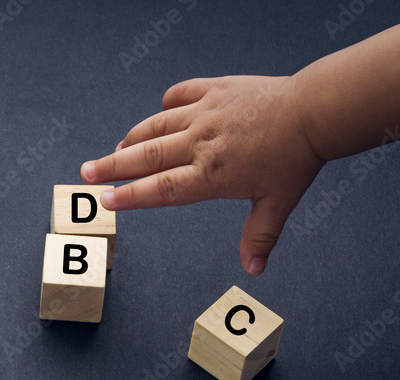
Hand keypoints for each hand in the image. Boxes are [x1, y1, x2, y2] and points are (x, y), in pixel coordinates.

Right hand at [80, 75, 325, 274]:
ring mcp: (205, 114)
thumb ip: (259, 236)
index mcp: (211, 174)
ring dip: (131, 138)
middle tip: (85, 172)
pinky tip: (160, 112)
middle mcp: (201, 143)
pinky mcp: (214, 90)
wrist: (314, 111)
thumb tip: (253, 270)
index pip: (160, 189)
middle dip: (112, 167)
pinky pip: (181, 94)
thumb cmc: (296, 159)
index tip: (105, 201)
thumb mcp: (277, 203)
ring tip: (114, 150)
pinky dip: (167, 104)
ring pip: (156, 126)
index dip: (130, 196)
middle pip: (146, 157)